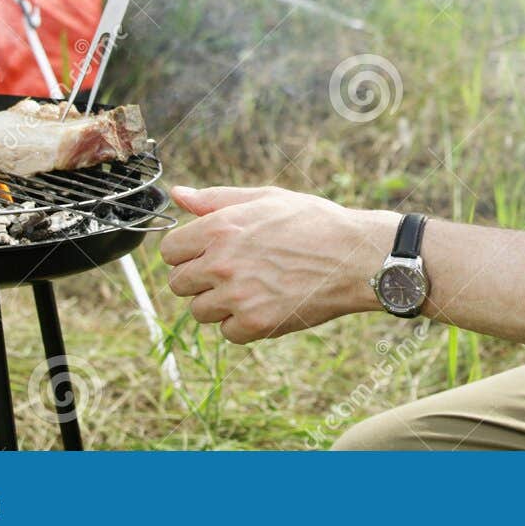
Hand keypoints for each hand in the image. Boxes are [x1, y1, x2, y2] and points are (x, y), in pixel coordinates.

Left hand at [160, 184, 394, 343]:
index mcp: (220, 229)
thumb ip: (215, 198)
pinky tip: (266, 303)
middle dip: (200, 279)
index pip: (169, 251)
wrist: (355, 257)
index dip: (187, 252)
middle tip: (232, 271)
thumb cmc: (313, 221)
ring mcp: (237, 297)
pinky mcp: (256, 324)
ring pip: (200, 311)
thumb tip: (177, 193)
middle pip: (178, 284)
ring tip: (252, 287)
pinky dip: (242, 323)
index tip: (206, 253)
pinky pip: (228, 332)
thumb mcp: (265, 198)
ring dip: (219, 303)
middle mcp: (222, 264)